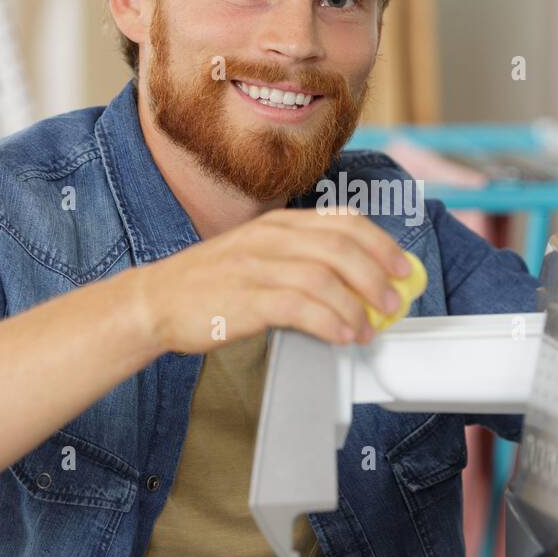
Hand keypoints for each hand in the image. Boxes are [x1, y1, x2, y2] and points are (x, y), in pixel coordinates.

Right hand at [139, 209, 412, 353]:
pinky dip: (329, 321)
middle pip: (341, 247)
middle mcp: (270, 238)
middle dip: (377, 276)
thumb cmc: (210, 285)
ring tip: (368, 328)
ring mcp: (256, 266)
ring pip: (325, 277)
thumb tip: (356, 286)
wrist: (155, 301)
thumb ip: (302, 263)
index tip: (403, 267)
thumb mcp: (259, 256)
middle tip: (394, 302)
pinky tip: (341, 335)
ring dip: (357, 305)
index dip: (381, 244)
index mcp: (278, 224)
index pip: (343, 221)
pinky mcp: (244, 298)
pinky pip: (299, 306)